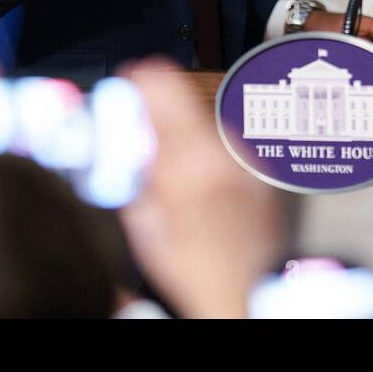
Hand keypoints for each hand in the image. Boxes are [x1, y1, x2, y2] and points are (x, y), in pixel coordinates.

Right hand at [119, 60, 280, 318]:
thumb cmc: (194, 270)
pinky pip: (222, 148)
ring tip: (169, 173)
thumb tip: (116, 140)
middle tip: (137, 126)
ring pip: (201, 125)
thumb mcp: (144, 227)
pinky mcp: (256, 171)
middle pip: (183, 100)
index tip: (126, 81)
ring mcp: (242, 160)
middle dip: (155, 107)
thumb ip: (129, 176)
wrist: (246, 291)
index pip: (161, 90)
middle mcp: (220, 153)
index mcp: (186, 164)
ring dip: (181, 135)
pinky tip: (197, 184)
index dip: (138, 80)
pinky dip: (204, 154)